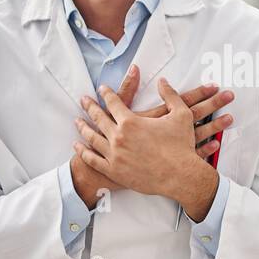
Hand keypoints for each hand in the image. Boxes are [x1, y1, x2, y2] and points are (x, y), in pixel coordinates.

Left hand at [74, 78, 222, 218]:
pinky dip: (83, 152)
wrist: (181, 176)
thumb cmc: (181, 146)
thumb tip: (163, 82)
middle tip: (83, 100)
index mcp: (131, 122)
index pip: (113, 103)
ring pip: (92, 138)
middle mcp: (118, 137)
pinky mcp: (114, 171)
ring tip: (77, 121)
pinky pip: (93, 160)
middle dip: (89, 107)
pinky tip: (78, 147)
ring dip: (83, 128)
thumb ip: (170, 95)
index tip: (101, 89)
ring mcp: (114, 155)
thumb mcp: (181, 115)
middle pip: (98, 118)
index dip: (106, 94)